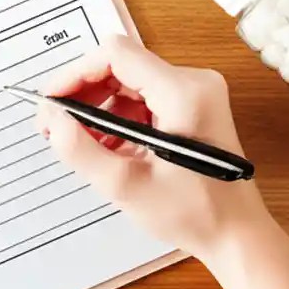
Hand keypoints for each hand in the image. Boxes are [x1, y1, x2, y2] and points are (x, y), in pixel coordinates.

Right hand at [35, 34, 272, 262]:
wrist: (237, 234)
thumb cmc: (194, 213)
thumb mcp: (126, 186)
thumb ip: (81, 149)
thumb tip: (52, 119)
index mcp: (183, 93)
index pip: (115, 55)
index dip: (75, 74)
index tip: (52, 103)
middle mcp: (193, 83)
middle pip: (120, 66)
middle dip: (83, 93)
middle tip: (57, 127)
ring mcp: (195, 93)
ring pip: (128, 81)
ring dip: (99, 107)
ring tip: (81, 143)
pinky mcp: (193, 106)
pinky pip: (143, 98)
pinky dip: (118, 117)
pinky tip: (107, 147)